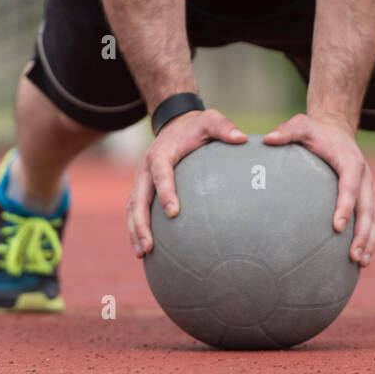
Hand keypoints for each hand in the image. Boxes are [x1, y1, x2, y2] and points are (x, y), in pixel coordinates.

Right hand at [127, 108, 246, 257]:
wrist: (175, 124)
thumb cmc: (197, 126)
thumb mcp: (210, 120)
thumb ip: (224, 128)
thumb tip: (242, 138)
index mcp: (161, 154)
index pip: (161, 174)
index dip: (166, 192)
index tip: (174, 213)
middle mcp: (146, 168)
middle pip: (138, 198)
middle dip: (141, 223)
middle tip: (149, 246)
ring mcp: (141, 180)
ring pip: (132, 208)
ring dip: (135, 231)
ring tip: (142, 254)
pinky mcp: (142, 188)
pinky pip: (136, 210)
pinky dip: (137, 228)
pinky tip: (146, 250)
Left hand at [262, 113, 374, 266]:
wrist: (336, 128)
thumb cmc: (316, 130)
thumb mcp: (301, 124)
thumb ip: (286, 132)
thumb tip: (267, 140)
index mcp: (351, 162)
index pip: (350, 186)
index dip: (345, 206)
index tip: (337, 227)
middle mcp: (364, 177)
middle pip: (367, 208)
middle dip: (363, 233)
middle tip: (353, 256)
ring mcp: (367, 188)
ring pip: (372, 217)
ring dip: (369, 240)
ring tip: (361, 263)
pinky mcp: (365, 196)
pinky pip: (369, 218)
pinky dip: (368, 237)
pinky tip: (359, 258)